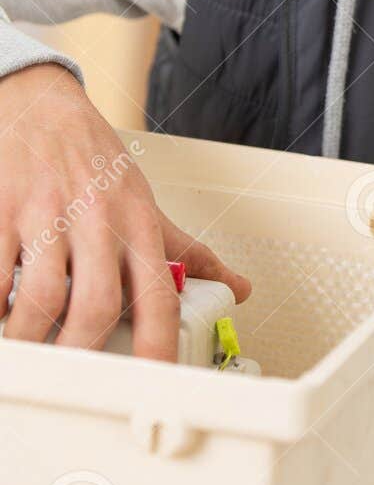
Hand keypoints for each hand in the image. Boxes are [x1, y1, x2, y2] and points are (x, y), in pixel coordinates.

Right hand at [0, 63, 250, 360]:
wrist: (39, 101)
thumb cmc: (91, 157)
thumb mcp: (144, 200)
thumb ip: (186, 250)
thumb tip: (238, 286)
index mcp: (139, 223)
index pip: (160, 296)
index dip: (160, 346)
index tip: (153, 383)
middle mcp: (97, 219)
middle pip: (98, 306)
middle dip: (84, 351)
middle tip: (71, 369)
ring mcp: (46, 213)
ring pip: (42, 298)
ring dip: (30, 337)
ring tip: (25, 346)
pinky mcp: (0, 208)